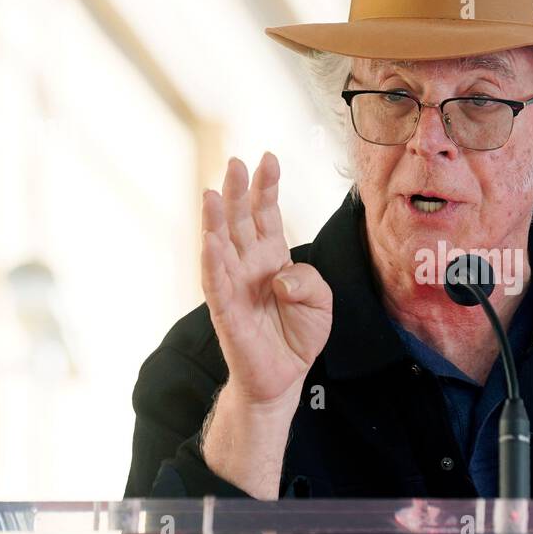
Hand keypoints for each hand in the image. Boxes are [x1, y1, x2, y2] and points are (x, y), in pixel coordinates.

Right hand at [200, 153, 332, 406]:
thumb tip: (279, 277)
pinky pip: (216, 284)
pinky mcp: (225, 312)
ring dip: (214, 220)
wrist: (285, 375)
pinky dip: (212, 263)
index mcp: (272, 256)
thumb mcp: (322, 301)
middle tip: (235, 162)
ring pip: (220, 245)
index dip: (266, 187)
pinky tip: (210, 242)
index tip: (269, 158)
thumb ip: (309, 281)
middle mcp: (248, 264)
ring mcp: (234, 285)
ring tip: (212, 193)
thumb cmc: (299, 334)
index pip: (266, 214)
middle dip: (237, 191)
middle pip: (239, 220)